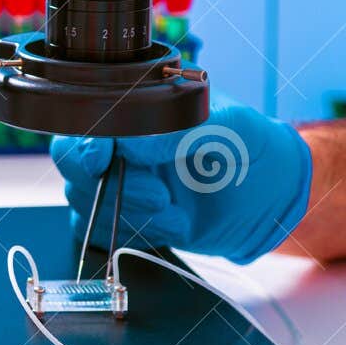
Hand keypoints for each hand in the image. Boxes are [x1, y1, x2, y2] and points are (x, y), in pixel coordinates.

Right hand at [50, 102, 312, 263]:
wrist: (274, 196)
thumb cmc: (254, 146)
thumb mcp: (228, 127)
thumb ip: (178, 132)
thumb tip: (131, 146)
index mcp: (138, 110)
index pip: (85, 123)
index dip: (85, 145)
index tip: (102, 161)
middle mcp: (121, 144)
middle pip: (71, 163)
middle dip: (107, 185)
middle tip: (158, 195)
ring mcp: (122, 181)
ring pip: (82, 199)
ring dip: (124, 212)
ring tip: (173, 212)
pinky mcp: (129, 216)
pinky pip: (97, 230)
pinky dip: (125, 233)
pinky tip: (168, 227)